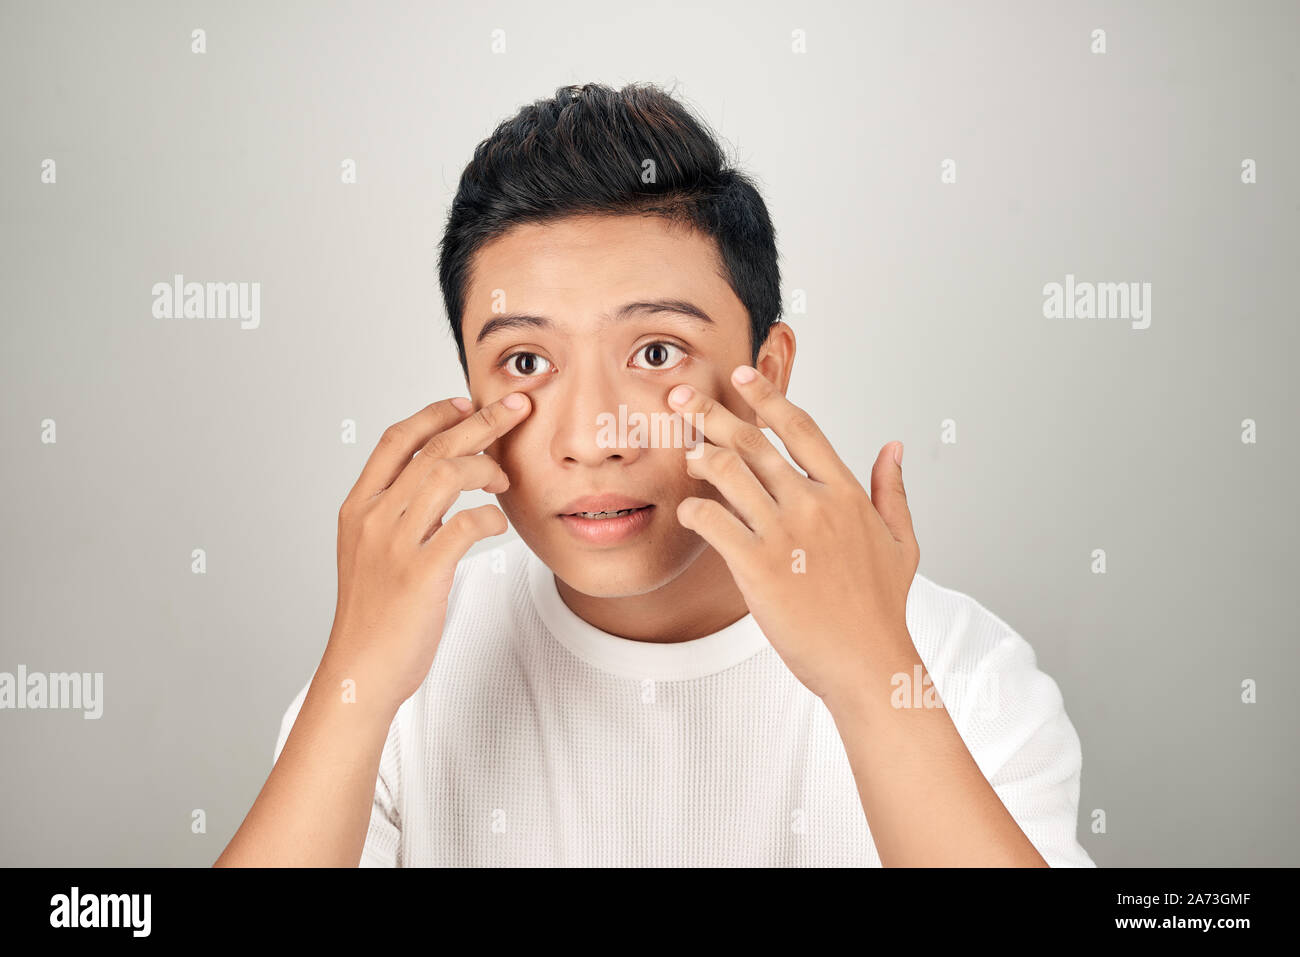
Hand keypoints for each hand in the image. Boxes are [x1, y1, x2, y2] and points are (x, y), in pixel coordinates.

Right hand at [325, 392, 530, 709]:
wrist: (360, 672)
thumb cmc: (375, 615)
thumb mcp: (372, 552)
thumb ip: (397, 513)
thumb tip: (437, 477)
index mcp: (358, 507)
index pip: (396, 439)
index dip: (435, 413)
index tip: (466, 402)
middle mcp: (373, 518)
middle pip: (432, 448)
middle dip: (480, 420)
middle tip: (517, 406)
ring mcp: (395, 544)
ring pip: (448, 474)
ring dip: (488, 467)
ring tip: (505, 478)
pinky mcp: (421, 573)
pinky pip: (466, 523)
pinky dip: (490, 516)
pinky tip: (499, 523)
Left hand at [668, 366, 919, 704]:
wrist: (868, 663)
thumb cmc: (882, 609)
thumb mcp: (901, 542)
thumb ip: (893, 491)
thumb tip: (894, 448)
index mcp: (846, 494)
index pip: (802, 428)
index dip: (768, 397)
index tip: (741, 376)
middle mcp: (814, 505)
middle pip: (755, 443)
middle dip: (713, 414)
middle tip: (682, 398)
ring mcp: (786, 534)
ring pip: (730, 474)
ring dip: (701, 457)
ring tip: (686, 455)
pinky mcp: (759, 567)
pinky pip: (714, 522)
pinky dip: (695, 509)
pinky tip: (689, 510)